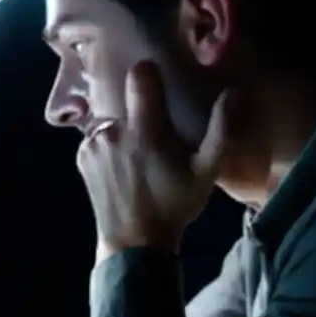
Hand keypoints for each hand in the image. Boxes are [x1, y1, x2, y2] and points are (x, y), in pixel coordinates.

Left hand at [76, 60, 232, 260]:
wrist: (134, 242)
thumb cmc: (174, 205)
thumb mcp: (206, 171)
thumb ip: (221, 130)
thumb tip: (233, 92)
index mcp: (144, 130)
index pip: (139, 76)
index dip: (149, 74)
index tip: (158, 82)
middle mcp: (113, 131)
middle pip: (126, 100)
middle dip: (140, 111)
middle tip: (155, 136)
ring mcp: (93, 144)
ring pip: (112, 119)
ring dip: (123, 129)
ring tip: (138, 155)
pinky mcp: (82, 157)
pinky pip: (97, 137)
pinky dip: (108, 145)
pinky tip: (122, 165)